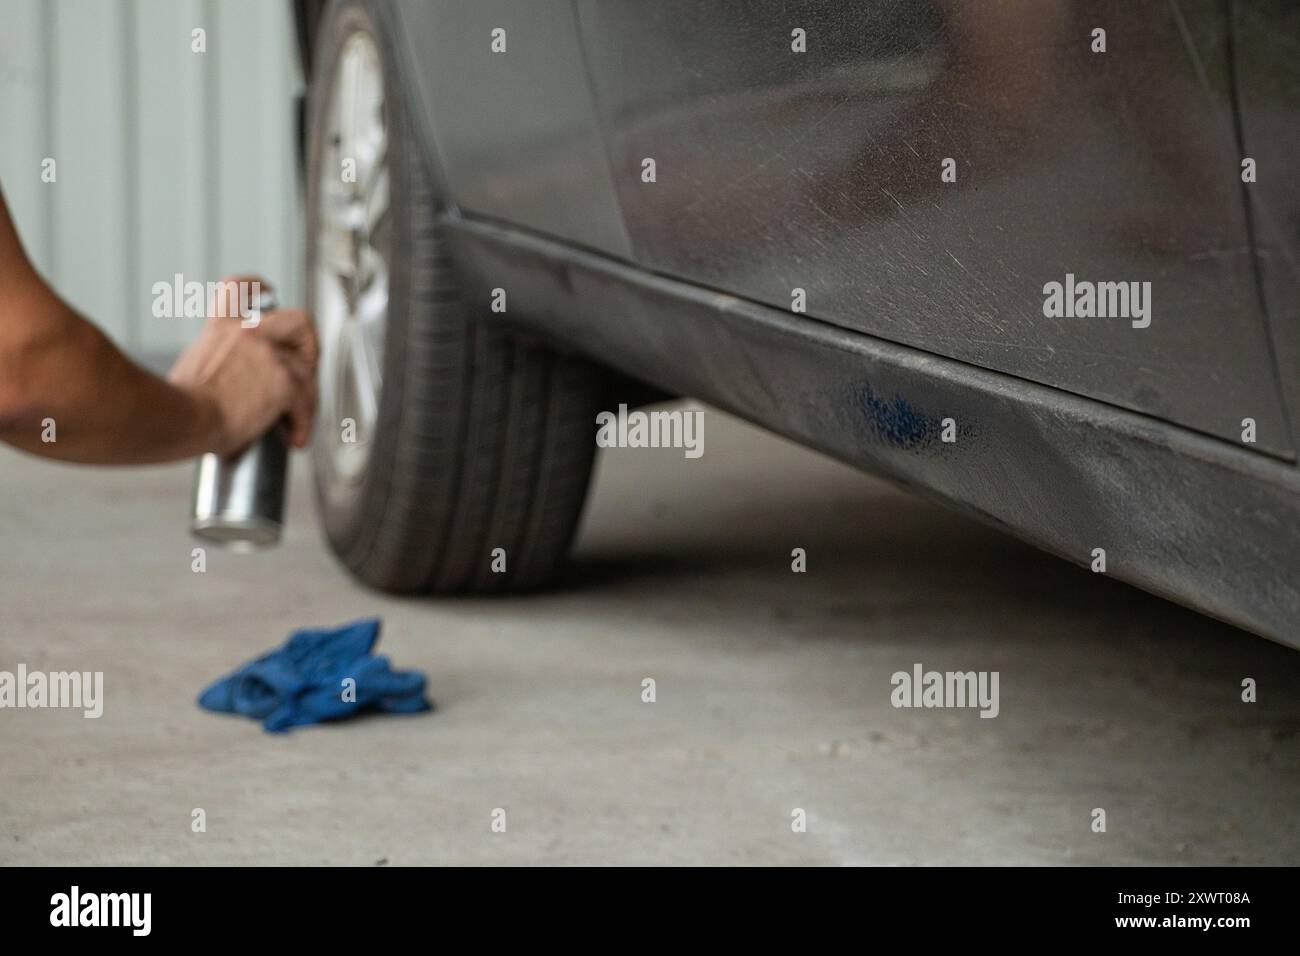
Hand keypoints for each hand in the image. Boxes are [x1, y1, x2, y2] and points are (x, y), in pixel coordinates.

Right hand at [168, 276, 318, 455]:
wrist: (179, 420)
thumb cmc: (176, 406)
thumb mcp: (190, 365)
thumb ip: (215, 359)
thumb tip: (223, 380)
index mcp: (221, 325)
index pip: (242, 287)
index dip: (261, 290)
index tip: (268, 294)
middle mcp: (248, 332)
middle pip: (300, 320)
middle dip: (309, 348)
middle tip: (303, 373)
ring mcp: (269, 355)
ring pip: (308, 372)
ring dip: (306, 398)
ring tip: (295, 421)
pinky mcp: (285, 382)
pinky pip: (306, 403)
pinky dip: (303, 423)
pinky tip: (294, 438)